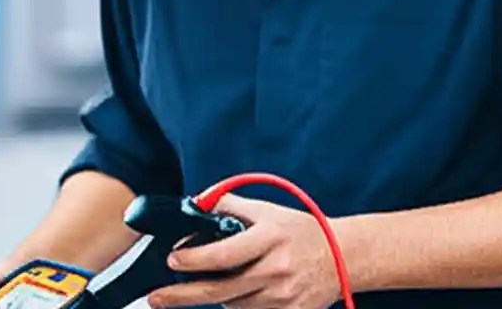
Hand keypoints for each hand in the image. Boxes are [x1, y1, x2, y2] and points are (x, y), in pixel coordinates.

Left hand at [147, 193, 342, 308]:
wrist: (345, 257)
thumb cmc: (303, 231)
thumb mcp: (268, 211)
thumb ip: (231, 204)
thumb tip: (196, 203)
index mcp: (270, 238)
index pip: (223, 254)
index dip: (193, 259)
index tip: (173, 260)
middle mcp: (276, 270)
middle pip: (219, 290)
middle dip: (182, 295)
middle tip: (156, 297)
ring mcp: (282, 297)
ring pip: (232, 305)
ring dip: (217, 295)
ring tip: (216, 281)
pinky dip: (239, 304)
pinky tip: (242, 292)